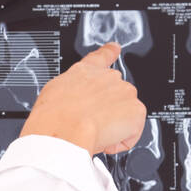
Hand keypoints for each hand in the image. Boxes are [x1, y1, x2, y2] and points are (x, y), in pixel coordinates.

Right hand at [19, 43, 146, 155]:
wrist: (64, 129)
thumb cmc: (53, 116)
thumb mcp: (54, 94)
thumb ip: (71, 92)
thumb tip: (74, 104)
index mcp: (85, 71)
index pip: (101, 57)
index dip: (110, 52)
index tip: (115, 48)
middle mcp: (108, 77)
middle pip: (116, 94)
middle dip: (108, 112)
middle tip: (91, 124)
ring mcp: (125, 92)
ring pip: (126, 115)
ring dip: (114, 127)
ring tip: (95, 133)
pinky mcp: (136, 110)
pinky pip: (132, 133)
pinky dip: (120, 142)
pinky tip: (104, 141)